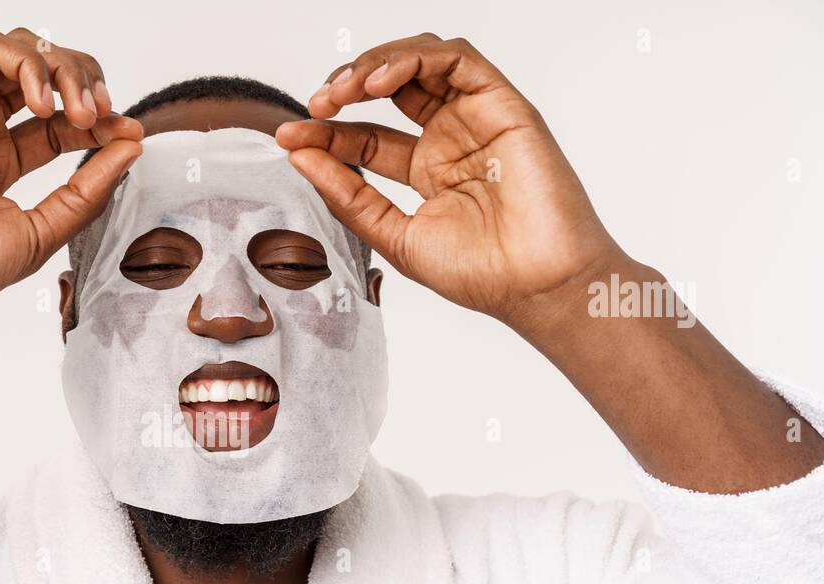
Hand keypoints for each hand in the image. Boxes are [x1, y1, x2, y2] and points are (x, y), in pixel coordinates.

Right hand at [0, 26, 142, 326]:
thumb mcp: (45, 230)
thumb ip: (89, 190)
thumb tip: (130, 147)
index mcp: (2, 161)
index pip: (62, 121)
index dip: (101, 120)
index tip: (130, 133)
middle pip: (44, 74)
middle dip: (85, 82)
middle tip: (106, 114)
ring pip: (20, 50)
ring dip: (62, 68)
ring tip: (81, 110)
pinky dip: (27, 62)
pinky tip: (45, 103)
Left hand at [277, 34, 623, 330]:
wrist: (534, 285)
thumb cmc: (480, 272)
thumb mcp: (395, 236)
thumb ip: (348, 197)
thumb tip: (300, 157)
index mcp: (427, 170)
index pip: (365, 136)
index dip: (326, 132)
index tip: (289, 138)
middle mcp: (451, 138)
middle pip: (390, 88)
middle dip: (346, 88)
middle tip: (316, 105)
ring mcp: (476, 118)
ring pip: (421, 61)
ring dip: (375, 65)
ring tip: (343, 90)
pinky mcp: (503, 104)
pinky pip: (457, 58)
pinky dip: (414, 57)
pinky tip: (380, 83)